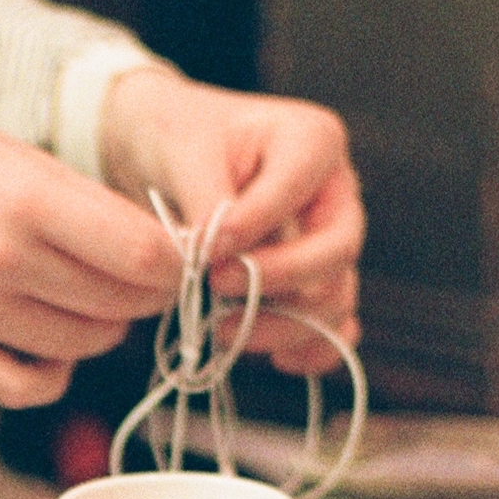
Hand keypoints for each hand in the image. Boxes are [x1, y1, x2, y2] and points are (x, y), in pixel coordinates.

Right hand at [0, 90, 181, 408]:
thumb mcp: (17, 155)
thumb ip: (86, 205)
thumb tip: (164, 253)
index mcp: (26, 196)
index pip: (143, 254)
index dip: (174, 260)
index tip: (174, 254)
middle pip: (119, 304)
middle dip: (145, 295)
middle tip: (139, 279)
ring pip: (82, 346)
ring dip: (104, 330)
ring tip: (91, 301)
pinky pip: (26, 386)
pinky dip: (55, 373)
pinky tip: (54, 344)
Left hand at [98, 69, 362, 374]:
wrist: (163, 153)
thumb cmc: (177, 137)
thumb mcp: (182, 150)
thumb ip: (207, 200)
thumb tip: (218, 256)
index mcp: (313, 140)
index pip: (298, 194)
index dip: (253, 228)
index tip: (206, 249)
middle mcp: (335, 191)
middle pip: (335, 251)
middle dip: (275, 280)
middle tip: (215, 286)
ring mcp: (329, 239)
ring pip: (335, 295)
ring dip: (284, 324)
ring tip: (220, 330)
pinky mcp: (315, 280)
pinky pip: (333, 324)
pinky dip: (311, 348)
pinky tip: (278, 361)